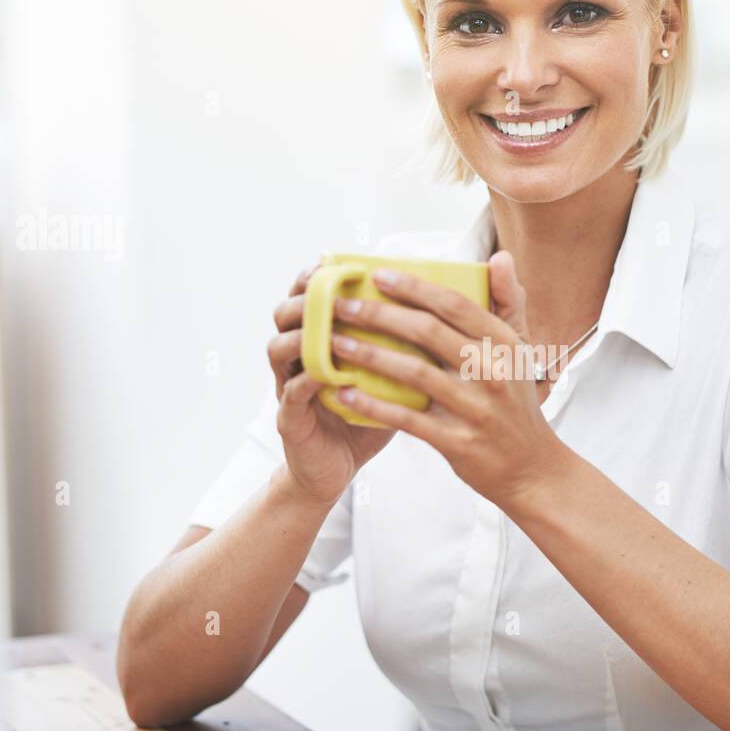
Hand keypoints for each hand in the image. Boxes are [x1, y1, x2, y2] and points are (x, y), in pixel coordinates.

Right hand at [267, 264, 395, 505]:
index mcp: (319, 338)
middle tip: (331, 289)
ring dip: (302, 334)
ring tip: (328, 328)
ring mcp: (287, 386)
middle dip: (305, 297)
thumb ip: (406, 344)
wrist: (339, 468)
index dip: (319, 275)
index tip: (341, 261)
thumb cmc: (367, 416)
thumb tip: (451, 311)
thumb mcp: (389, 376)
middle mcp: (297, 356)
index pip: (310, 295)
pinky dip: (307, 381)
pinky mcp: (289, 420)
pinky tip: (326, 376)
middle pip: (285, 312)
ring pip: (279, 348)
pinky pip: (291, 394)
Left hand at [320, 252, 567, 509]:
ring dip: (369, 355)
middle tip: (341, 306)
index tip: (376, 275)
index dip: (413, 287)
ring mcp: (475, 408)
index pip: (454, 304)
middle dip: (379, 315)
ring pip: (413, 373)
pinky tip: (346, 393)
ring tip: (334, 344)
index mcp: (503, 343)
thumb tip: (499, 257)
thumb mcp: (521, 352)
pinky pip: (407, 419)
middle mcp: (492, 372)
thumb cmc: (516, 403)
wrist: (532, 468)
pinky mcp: (458, 442)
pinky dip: (374, 405)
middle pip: (427, 332)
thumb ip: (508, 303)